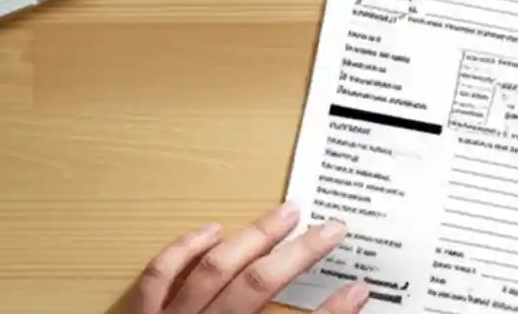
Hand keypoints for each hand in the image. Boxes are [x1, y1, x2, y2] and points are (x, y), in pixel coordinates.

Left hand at [131, 203, 368, 313]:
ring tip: (285, 214)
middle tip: (332, 228)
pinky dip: (184, 250)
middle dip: (299, 253)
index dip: (332, 310)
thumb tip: (337, 313)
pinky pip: (159, 278)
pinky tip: (210, 231)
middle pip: (257, 285)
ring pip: (214, 270)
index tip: (358, 289)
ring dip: (253, 237)